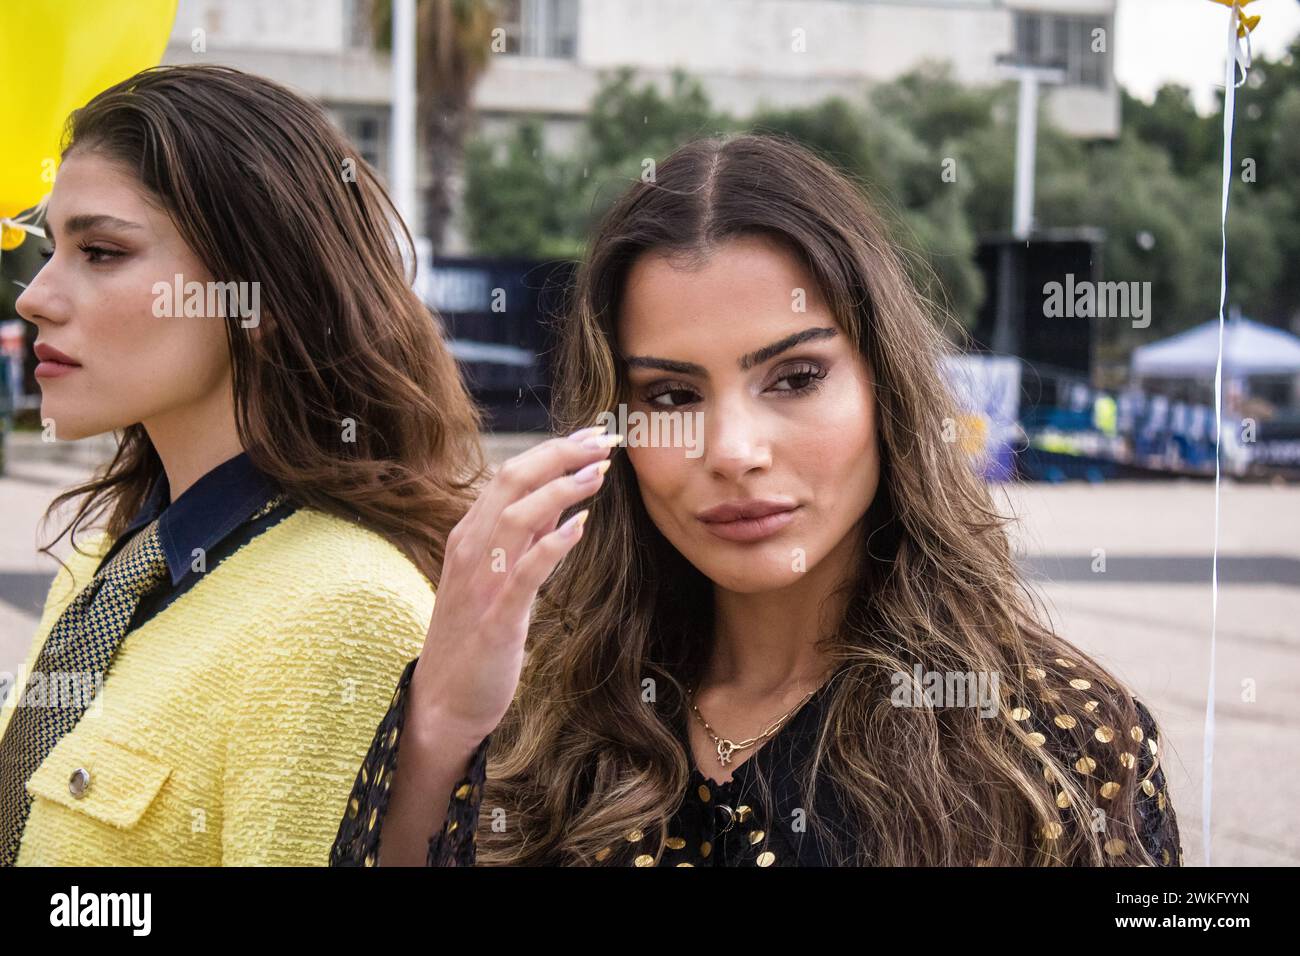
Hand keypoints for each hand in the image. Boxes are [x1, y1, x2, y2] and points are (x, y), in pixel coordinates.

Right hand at [409, 424, 618, 744]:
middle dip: (561, 454)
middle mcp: (470, 549)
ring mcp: (480, 582)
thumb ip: (521, 540)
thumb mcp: (495, 577)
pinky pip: (524, 572)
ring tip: (599, 474)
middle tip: (603, 439)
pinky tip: (581, 528)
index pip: (510, 473)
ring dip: (561, 489)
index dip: (553, 449)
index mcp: (469, 536)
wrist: (444, 702)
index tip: (592, 434)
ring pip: (516, 515)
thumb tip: (557, 503)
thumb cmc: (473, 638)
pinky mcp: (496, 618)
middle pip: (512, 480)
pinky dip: (552, 544)